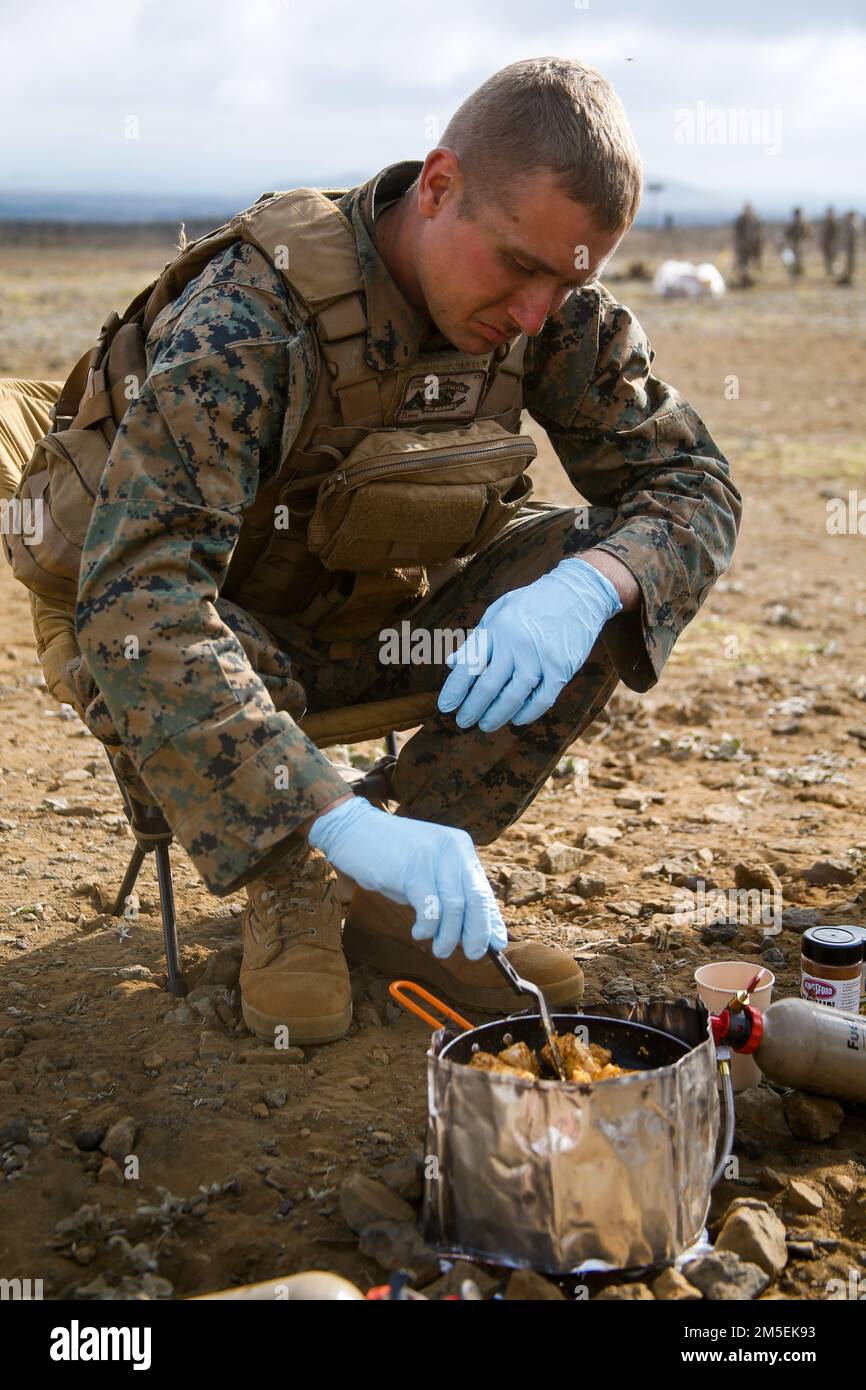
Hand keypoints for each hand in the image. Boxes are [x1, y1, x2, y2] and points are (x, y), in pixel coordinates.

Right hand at [306, 796, 506, 960]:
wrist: (354, 830)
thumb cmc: (391, 858)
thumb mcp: (427, 873)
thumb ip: (448, 894)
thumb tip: (470, 932)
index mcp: (461, 848)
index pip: (483, 890)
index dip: (492, 920)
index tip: (497, 944)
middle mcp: (453, 849)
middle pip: (476, 898)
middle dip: (477, 932)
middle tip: (473, 954)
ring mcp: (434, 856)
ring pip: (455, 906)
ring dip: (449, 936)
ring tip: (440, 949)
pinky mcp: (413, 868)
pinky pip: (430, 907)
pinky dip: (427, 927)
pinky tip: (419, 933)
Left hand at [437, 556, 622, 731]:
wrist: (579, 592)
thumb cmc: (534, 602)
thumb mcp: (500, 609)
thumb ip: (477, 638)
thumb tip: (453, 663)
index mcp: (497, 627)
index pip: (469, 664)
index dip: (455, 689)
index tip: (445, 706)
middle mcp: (516, 643)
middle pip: (488, 685)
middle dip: (472, 708)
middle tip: (463, 722)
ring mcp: (540, 656)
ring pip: (513, 696)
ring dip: (496, 715)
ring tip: (485, 725)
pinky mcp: (561, 667)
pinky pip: (542, 698)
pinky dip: (527, 713)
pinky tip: (516, 719)